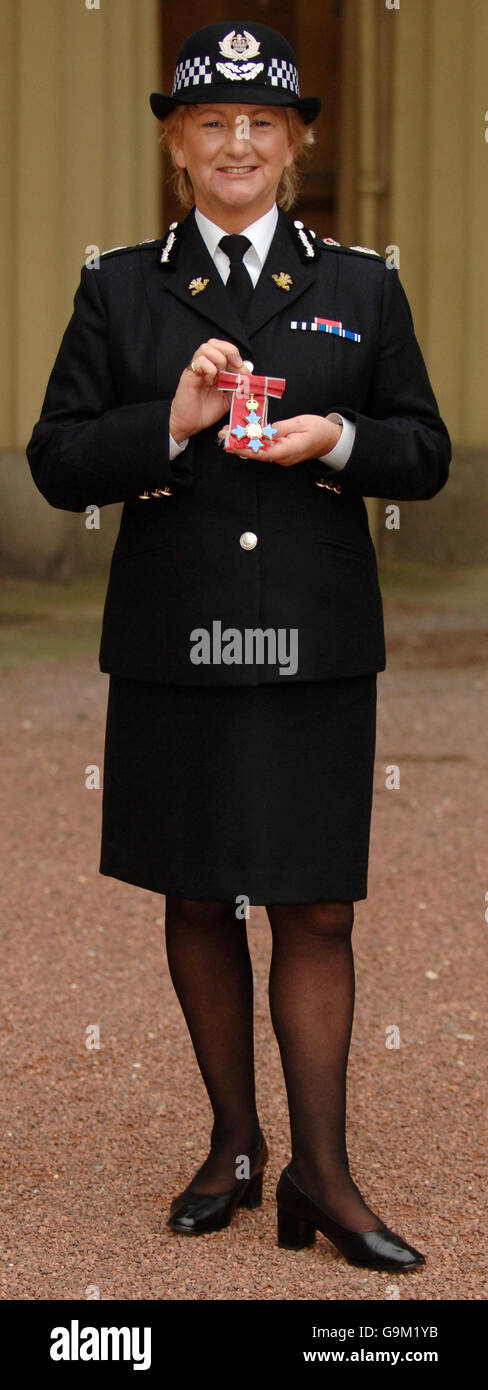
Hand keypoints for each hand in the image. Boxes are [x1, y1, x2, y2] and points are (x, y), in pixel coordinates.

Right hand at [169, 339, 247, 442]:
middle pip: (214, 343)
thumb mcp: (228, 400)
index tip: (245, 373)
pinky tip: (210, 382)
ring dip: (218, 360)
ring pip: (206, 348)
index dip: (237, 358)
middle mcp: (204, 365)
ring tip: (220, 376)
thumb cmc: (205, 412)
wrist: (189, 425)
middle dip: (229, 352)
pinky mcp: (188, 375)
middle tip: (235, 368)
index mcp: (214, 368)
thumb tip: (249, 376)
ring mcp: (196, 369)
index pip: (225, 350)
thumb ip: (237, 388)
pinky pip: (200, 361)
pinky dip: (209, 369)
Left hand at [217, 413, 341, 465]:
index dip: (245, 449)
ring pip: (259, 451)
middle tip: (223, 435)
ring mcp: (282, 457)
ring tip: (228, 433)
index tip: (230, 444)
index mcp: (288, 450)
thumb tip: (262, 430)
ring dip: (244, 443)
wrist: (332, 440)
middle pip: (257, 452)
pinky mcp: (281, 453)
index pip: (262, 452)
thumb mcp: (299, 423)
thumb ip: (279, 428)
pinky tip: (243, 434)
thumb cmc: (319, 430)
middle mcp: (283, 457)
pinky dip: (253, 442)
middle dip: (239, 444)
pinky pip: (265, 448)